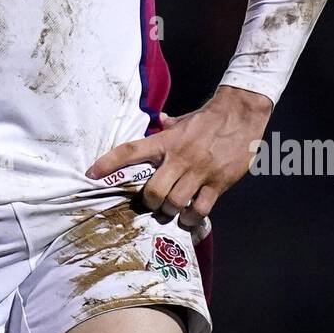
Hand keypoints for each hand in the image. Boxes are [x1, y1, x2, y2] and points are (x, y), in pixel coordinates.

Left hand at [85, 85, 272, 228]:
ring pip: (175, 203)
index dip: (109, 163)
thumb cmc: (208, 118)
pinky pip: (200, 209)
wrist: (241, 113)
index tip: (92, 173)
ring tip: (170, 213)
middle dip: (149, 203)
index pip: (131, 150)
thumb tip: (158, 119)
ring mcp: (199, 172)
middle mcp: (179, 157)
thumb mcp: (184, 119)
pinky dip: (191, 218)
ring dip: (169, 213)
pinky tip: (189, 217)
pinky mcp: (218, 183)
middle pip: (153, 191)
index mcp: (167, 141)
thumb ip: (169, 124)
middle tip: (152, 204)